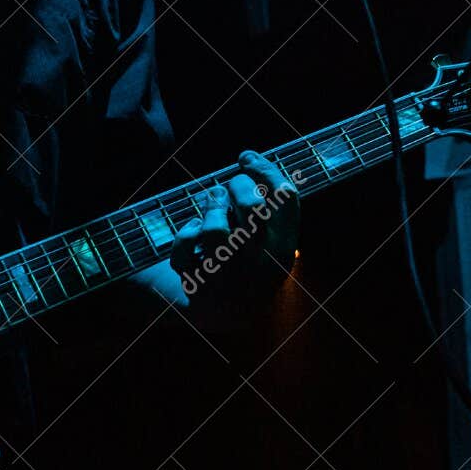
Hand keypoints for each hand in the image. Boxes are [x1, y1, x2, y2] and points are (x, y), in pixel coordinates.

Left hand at [167, 150, 299, 298]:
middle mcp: (260, 266)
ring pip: (214, 229)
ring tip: (211, 204)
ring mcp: (229, 278)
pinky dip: (185, 233)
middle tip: (229, 186)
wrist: (226, 312)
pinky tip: (193, 231)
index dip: (264, 168)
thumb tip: (248, 157)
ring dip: (209, 207)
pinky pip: (185, 247)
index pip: (286, 197)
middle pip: (252, 209)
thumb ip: (269, 204)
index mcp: (284, 250)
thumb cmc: (249, 260)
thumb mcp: (272, 238)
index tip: (246, 158)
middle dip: (237, 186)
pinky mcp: (198, 285)